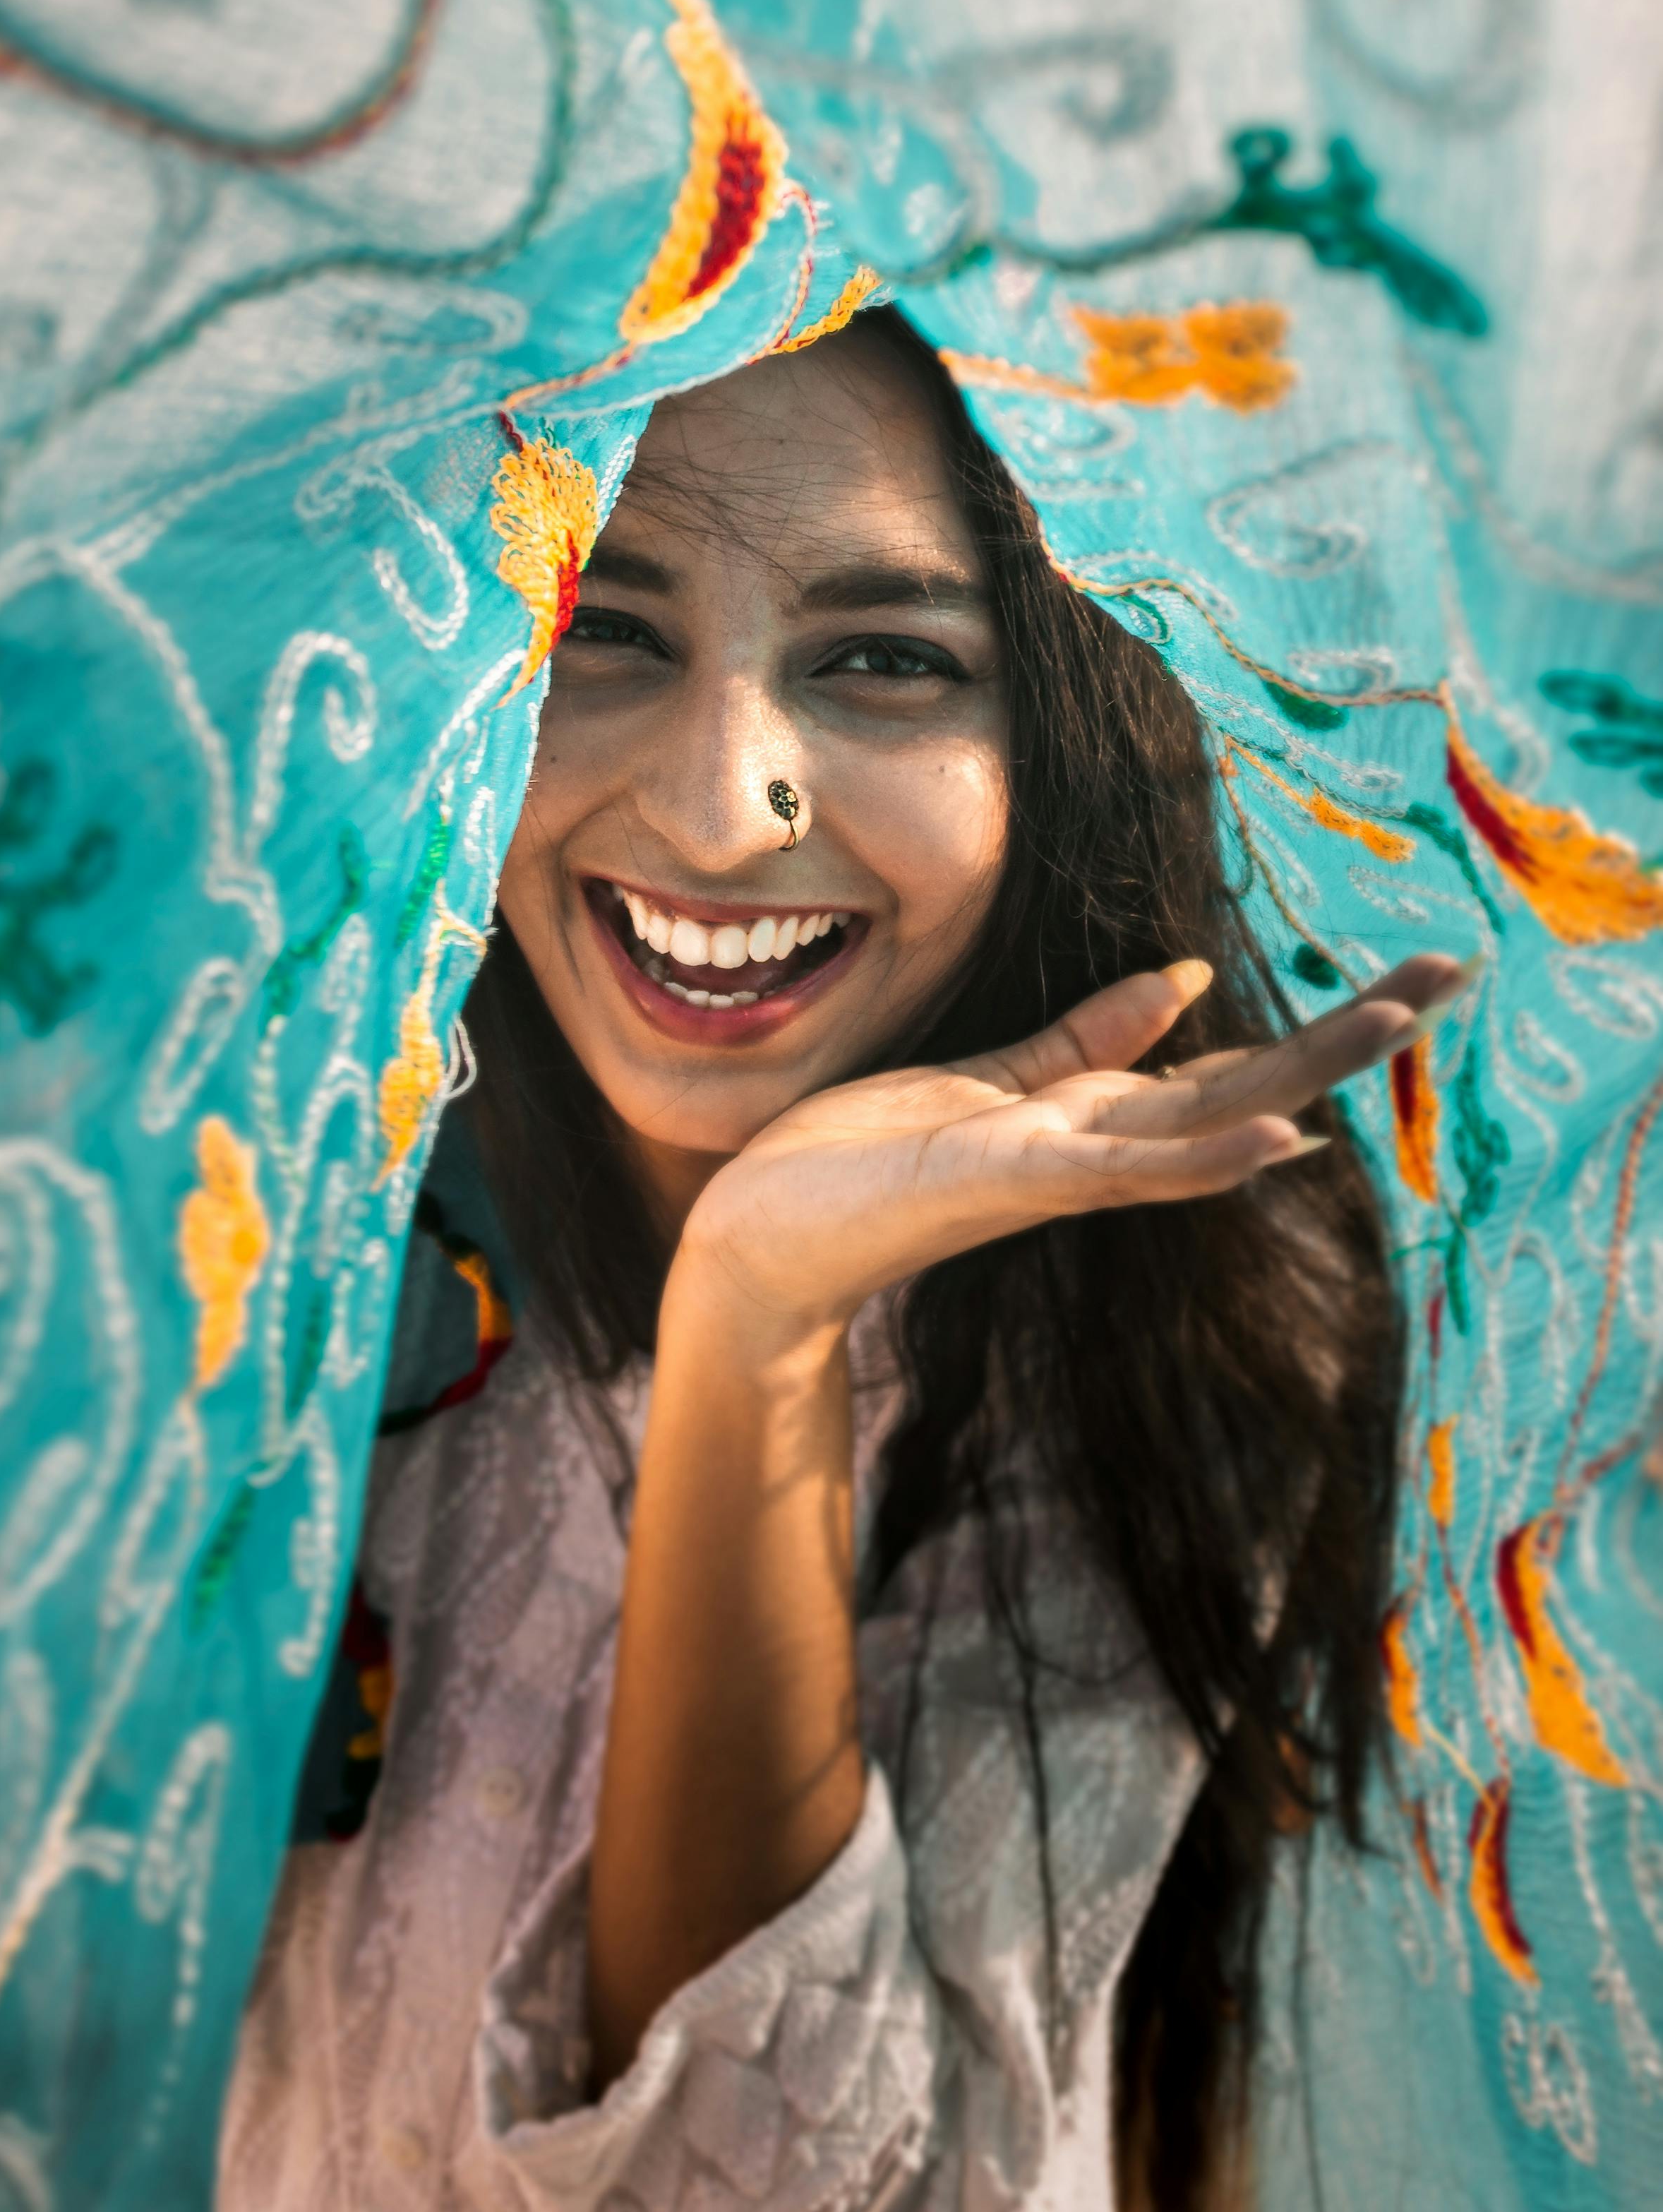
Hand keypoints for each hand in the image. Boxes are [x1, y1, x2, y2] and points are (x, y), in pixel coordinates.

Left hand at [670, 951, 1477, 1353]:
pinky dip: (1197, 1158)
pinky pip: (1116, 1169)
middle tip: (1450, 970)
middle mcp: (1092, 1152)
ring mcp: (1056, 1172)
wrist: (760, 1241)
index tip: (1414, 978)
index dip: (1322, 1025)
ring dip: (1301, 1077)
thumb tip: (1186, 977)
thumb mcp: (989, 1083)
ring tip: (1393, 1022)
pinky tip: (1271, 1142)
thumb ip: (1083, 1040)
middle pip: (1247, 1087)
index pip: (1231, 1068)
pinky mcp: (1002, 1180)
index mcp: (1091, 1119)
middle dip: (1347, 1032)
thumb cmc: (864, 1162)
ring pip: (1203, 1121)